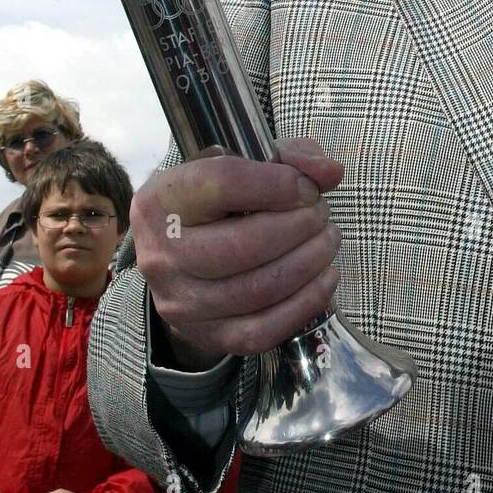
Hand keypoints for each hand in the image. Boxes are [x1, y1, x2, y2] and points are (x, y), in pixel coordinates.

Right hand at [132, 137, 343, 366]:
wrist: (182, 257)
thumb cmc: (219, 203)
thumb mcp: (244, 164)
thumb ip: (291, 158)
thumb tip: (330, 173)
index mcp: (162, 200)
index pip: (224, 184)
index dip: (279, 183)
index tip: (307, 187)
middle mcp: (162, 254)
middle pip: (244, 245)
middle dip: (300, 226)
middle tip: (321, 214)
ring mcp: (182, 302)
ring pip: (259, 289)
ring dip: (311, 262)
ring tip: (327, 240)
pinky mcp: (208, 335)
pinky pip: (265, 329)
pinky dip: (307, 302)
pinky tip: (324, 277)